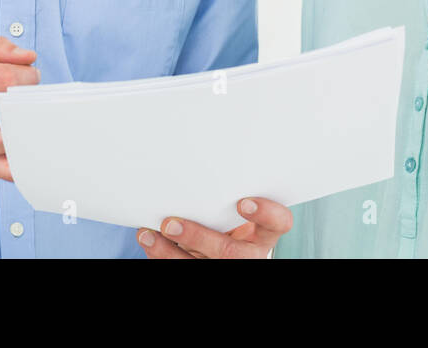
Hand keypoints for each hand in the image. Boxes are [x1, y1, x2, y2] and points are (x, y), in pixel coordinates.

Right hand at [0, 37, 39, 180]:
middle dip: (27, 96)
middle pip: (14, 106)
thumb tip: (28, 57)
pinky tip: (21, 138)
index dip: (27, 75)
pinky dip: (26, 154)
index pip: (7, 78)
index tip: (27, 75)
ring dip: (27, 120)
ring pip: (18, 132)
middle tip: (22, 93)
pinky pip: (14, 166)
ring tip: (17, 111)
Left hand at [138, 197, 292, 257]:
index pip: (279, 223)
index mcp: (265, 232)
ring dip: (169, 253)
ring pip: (203, 266)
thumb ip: (227, 190)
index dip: (266, 214)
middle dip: (198, 238)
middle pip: (231, 253)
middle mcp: (251, 253)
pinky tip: (148, 241)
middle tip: (170, 224)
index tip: (243, 202)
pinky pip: (184, 268)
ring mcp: (231, 265)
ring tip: (148, 235)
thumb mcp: (236, 202)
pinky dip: (162, 255)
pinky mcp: (207, 268)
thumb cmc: (232, 214)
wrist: (230, 244)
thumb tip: (196, 159)